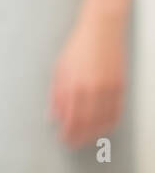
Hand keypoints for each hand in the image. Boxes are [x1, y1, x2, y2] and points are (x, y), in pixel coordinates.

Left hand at [49, 9, 126, 147]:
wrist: (101, 30)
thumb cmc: (77, 47)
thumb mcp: (59, 68)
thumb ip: (56, 92)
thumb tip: (52, 114)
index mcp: (73, 83)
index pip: (70, 117)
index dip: (67, 131)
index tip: (62, 137)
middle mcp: (91, 88)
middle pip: (86, 122)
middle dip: (78, 136)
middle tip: (72, 142)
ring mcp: (108, 88)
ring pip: (102, 121)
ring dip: (93, 133)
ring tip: (85, 138)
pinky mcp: (119, 87)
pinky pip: (115, 113)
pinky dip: (108, 124)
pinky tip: (101, 127)